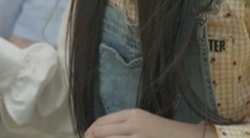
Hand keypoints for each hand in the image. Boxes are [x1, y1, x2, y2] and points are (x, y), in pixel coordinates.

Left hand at [85, 109, 208, 137]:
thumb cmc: (163, 132)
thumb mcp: (142, 122)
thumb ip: (123, 124)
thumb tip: (99, 132)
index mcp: (132, 114)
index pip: (101, 121)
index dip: (90, 131)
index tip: (86, 136)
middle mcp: (133, 124)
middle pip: (100, 132)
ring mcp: (138, 137)